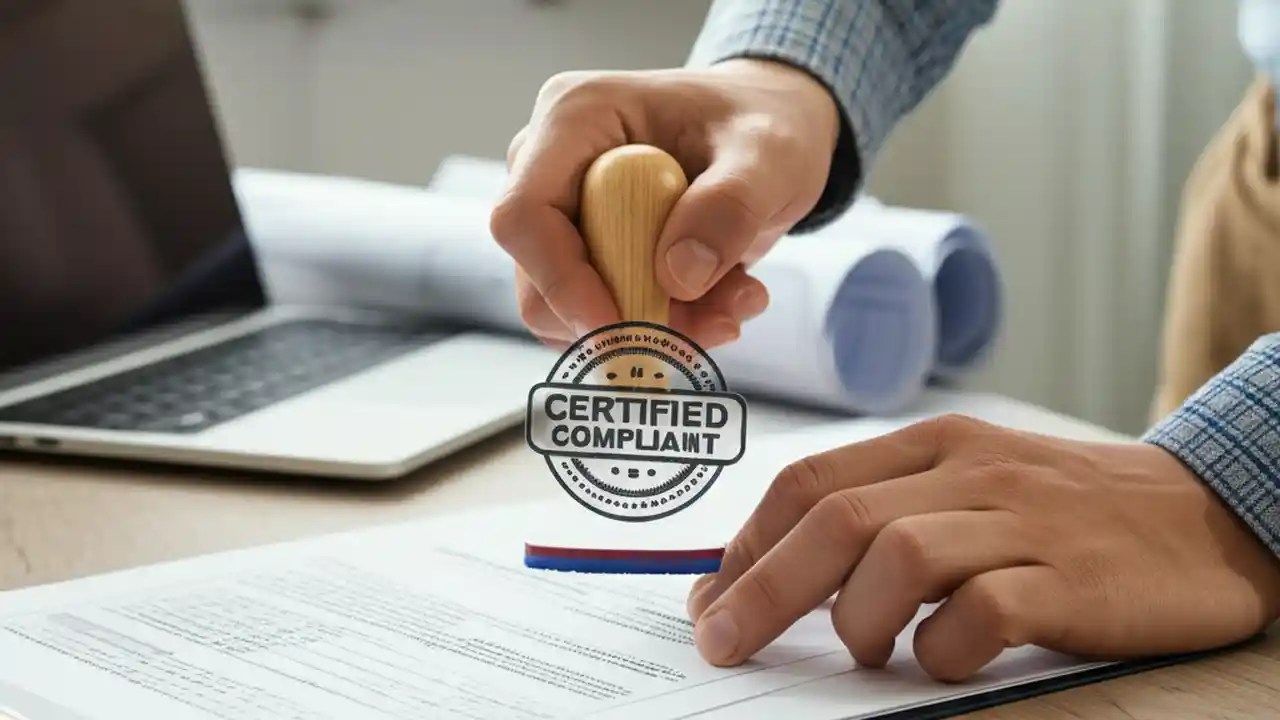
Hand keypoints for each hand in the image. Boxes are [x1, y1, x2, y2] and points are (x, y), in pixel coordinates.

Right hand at [491, 59, 839, 349]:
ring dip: (656, 329)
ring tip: (734, 299)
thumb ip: (730, 205)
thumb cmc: (763, 124)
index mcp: (575, 119)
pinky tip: (722, 297)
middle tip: (714, 321)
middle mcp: (552, 168)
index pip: (524, 215)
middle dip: (623, 319)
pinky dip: (666, 328)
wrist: (769, 140)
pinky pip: (605, 317)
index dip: (560, 282)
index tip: (621, 327)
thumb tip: (678, 275)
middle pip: (539, 278)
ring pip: (571, 312)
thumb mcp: (769, 154)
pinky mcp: (588, 257)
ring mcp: (565, 216)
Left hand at [686, 414, 1279, 681]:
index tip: (713, 600)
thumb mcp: (972, 481)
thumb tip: (779, 570)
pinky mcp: (1073, 582)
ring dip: (855, 618)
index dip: (746, 544)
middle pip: (836, 519)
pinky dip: (943, 650)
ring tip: (867, 652)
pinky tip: (945, 661)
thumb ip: (887, 508)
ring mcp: (1024, 523)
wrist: (1206, 512)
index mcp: (935, 442)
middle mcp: (971, 471)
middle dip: (762, 588)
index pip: (811, 481)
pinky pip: (983, 613)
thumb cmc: (1067, 509)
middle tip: (725, 644)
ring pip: (898, 556)